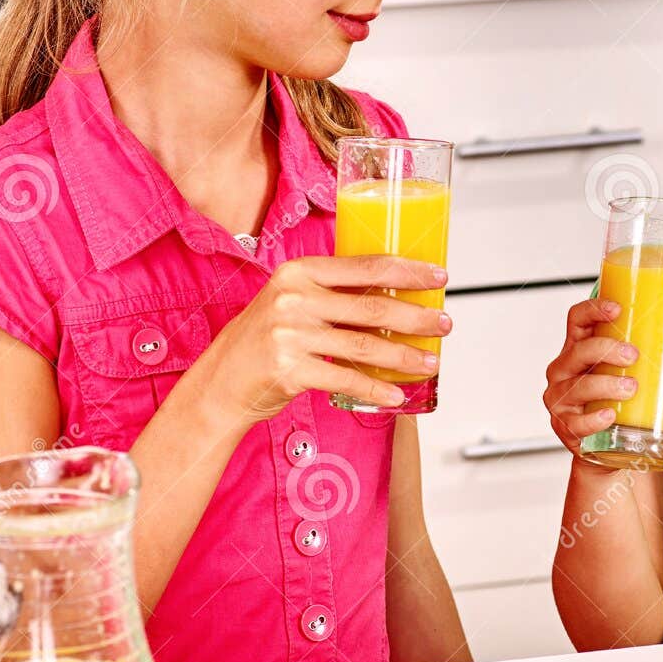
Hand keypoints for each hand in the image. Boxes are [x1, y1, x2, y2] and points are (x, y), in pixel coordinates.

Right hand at [200, 254, 450, 427]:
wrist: (219, 384)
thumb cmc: (261, 343)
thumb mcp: (290, 303)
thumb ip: (330, 295)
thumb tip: (389, 298)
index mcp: (298, 272)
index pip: (365, 266)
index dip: (407, 271)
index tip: (437, 276)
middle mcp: (294, 298)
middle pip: (371, 306)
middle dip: (416, 317)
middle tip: (444, 324)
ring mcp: (290, 334)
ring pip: (364, 345)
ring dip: (404, 356)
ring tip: (429, 361)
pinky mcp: (289, 370)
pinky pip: (346, 379)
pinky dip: (376, 389)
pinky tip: (397, 395)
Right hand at [543, 296, 662, 458]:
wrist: (602, 450)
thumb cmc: (617, 403)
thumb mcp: (637, 380)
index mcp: (580, 349)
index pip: (577, 320)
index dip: (593, 309)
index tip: (618, 310)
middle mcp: (564, 370)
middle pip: (579, 350)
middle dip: (606, 349)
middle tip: (634, 355)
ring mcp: (561, 399)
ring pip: (579, 386)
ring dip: (606, 384)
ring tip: (631, 388)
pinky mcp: (565, 427)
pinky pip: (576, 422)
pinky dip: (594, 419)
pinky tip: (610, 416)